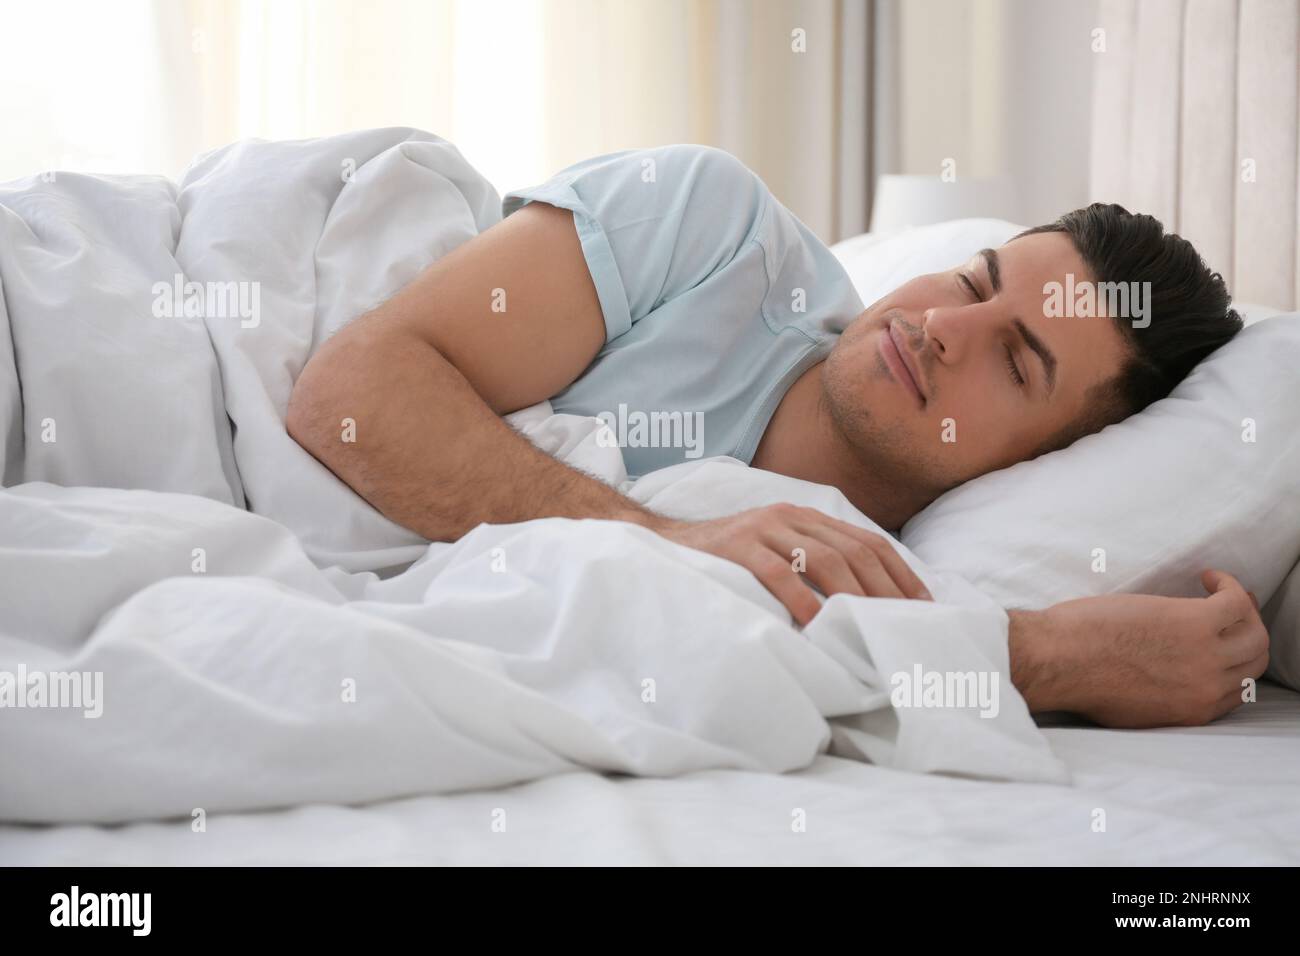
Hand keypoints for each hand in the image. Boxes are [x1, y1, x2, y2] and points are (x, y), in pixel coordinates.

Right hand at [650, 503, 931, 625]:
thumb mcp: (775, 553)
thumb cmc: (726, 561)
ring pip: (822, 557)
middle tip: (906, 623)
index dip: (900, 572)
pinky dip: (800, 598)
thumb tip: (863, 604)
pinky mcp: (734, 546)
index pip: (867, 541)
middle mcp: (788, 516)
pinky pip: (776, 571)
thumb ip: (812, 564)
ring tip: (871, 625)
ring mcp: (761, 528)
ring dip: (853, 595)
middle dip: (885, 589)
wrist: (663, 543)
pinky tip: (816, 623)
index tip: (923, 605)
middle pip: (853, 550)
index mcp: (805, 517)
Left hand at [1011, 569, 1268, 727]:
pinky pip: (1233, 601)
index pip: (1239, 688)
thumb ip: (1161, 698)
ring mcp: (1205, 656)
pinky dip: (1227, 585)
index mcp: (1193, 710)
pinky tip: (1207, 577)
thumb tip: (1167, 676)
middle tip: (1231, 608)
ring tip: (1217, 589)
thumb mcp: (1132, 707)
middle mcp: (1207, 688)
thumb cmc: (1077, 677)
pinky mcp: (1194, 623)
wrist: (1059, 663)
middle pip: (1254, 659)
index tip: (1224, 639)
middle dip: (1248, 633)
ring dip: (1242, 607)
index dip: (1235, 661)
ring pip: (1254, 632)